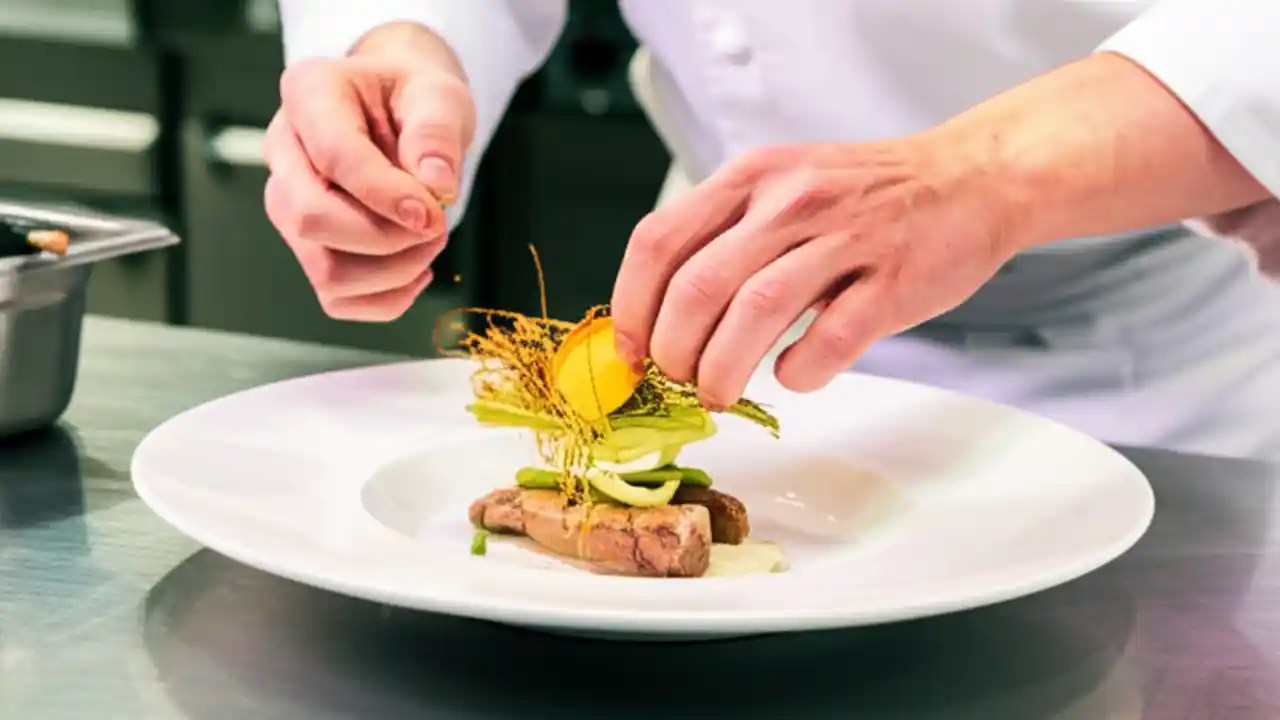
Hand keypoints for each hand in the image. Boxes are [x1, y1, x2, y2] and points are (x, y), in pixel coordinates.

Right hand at [264, 22, 475, 320]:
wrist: (405, 114)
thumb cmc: (415, 99)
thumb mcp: (438, 94)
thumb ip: (437, 131)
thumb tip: (436, 185)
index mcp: (309, 94)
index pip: (333, 157)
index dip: (386, 194)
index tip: (433, 211)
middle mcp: (284, 152)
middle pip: (310, 220)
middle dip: (386, 236)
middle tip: (435, 222)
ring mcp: (289, 206)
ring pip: (324, 271)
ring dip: (394, 271)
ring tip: (431, 238)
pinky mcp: (308, 248)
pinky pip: (337, 300)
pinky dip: (387, 297)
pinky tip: (417, 267)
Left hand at [610, 136, 1022, 407]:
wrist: (971, 179)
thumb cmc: (866, 195)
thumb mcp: (782, 186)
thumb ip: (724, 235)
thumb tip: (658, 316)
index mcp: (751, 177)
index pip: (659, 242)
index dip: (631, 306)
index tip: (631, 352)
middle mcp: (790, 199)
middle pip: (698, 286)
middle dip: (674, 351)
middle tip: (680, 380)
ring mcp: (844, 237)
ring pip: (755, 312)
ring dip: (723, 369)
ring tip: (719, 394)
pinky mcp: (893, 280)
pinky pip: (829, 339)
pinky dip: (799, 371)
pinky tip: (793, 373)